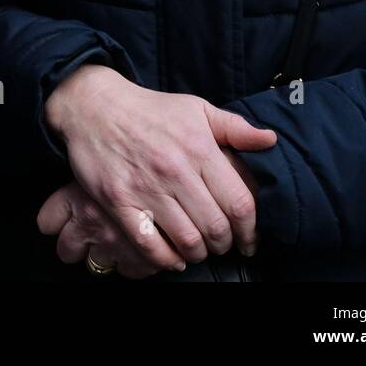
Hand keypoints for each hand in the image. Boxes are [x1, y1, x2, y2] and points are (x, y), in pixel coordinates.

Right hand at [43, 64, 276, 264]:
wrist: (95, 105)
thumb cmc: (150, 109)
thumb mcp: (195, 107)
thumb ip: (234, 127)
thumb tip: (269, 140)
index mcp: (198, 148)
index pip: (239, 204)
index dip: (250, 230)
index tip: (249, 239)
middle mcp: (174, 170)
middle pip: (215, 228)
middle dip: (225, 245)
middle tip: (222, 245)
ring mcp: (144, 187)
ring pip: (187, 241)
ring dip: (199, 253)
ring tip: (199, 249)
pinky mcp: (118, 200)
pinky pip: (150, 244)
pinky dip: (167, 259)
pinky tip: (173, 256)